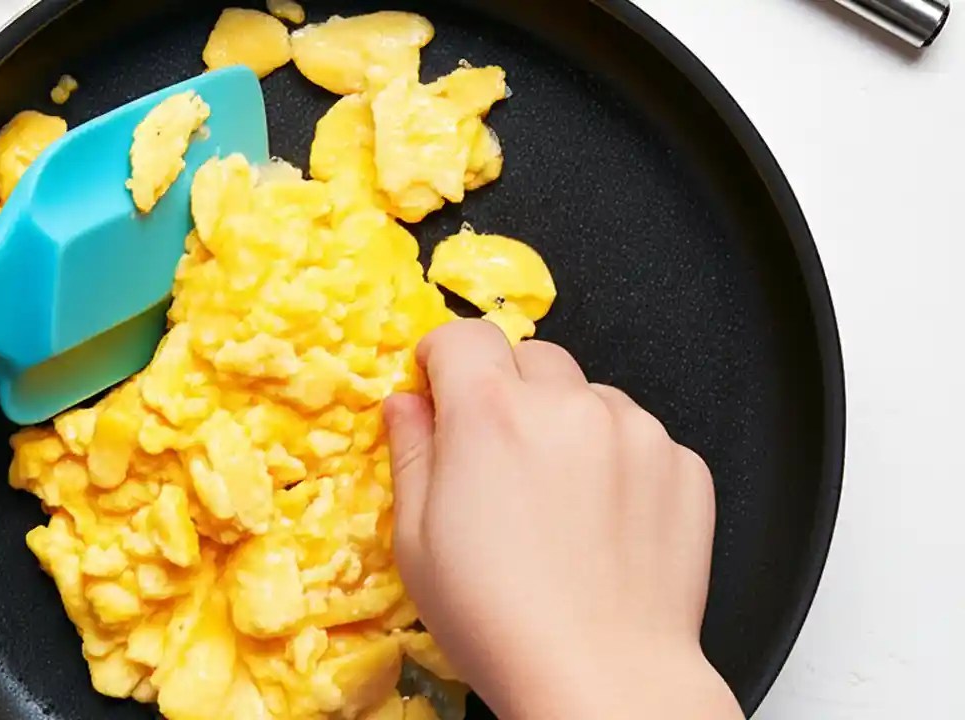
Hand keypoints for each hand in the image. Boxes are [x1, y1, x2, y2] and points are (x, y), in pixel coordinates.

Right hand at [386, 320, 740, 719]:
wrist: (603, 678)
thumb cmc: (498, 621)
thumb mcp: (417, 540)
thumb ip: (411, 452)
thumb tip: (407, 403)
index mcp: (490, 414)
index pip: (462, 336)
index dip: (443, 359)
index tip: (440, 386)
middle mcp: (567, 405)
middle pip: (530, 357)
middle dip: (507, 390)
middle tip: (499, 458)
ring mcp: (634, 431)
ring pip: (588, 395)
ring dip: (567, 425)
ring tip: (558, 502)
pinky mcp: (683, 465)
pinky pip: (639, 437)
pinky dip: (618, 461)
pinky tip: (601, 522)